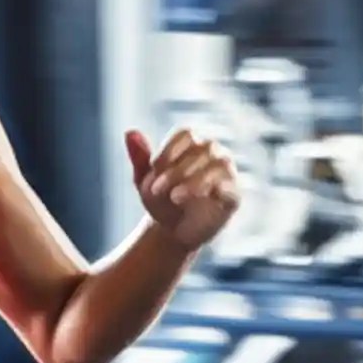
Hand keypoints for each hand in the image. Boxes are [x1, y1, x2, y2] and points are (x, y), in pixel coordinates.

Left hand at [126, 128, 238, 250]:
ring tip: (175, 197)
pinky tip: (200, 200)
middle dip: (176, 170)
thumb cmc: (160, 199)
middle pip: (202, 149)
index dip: (169, 150)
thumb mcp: (144, 180)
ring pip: (219, 165)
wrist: (172, 230)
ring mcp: (227, 173)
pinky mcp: (233, 196)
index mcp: (193, 143)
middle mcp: (214, 153)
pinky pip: (231, 189)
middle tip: (156, 191)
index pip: (187, 134)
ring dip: (195, 180)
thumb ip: (139, 157)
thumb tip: (130, 132)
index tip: (153, 169)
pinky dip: (217, 191)